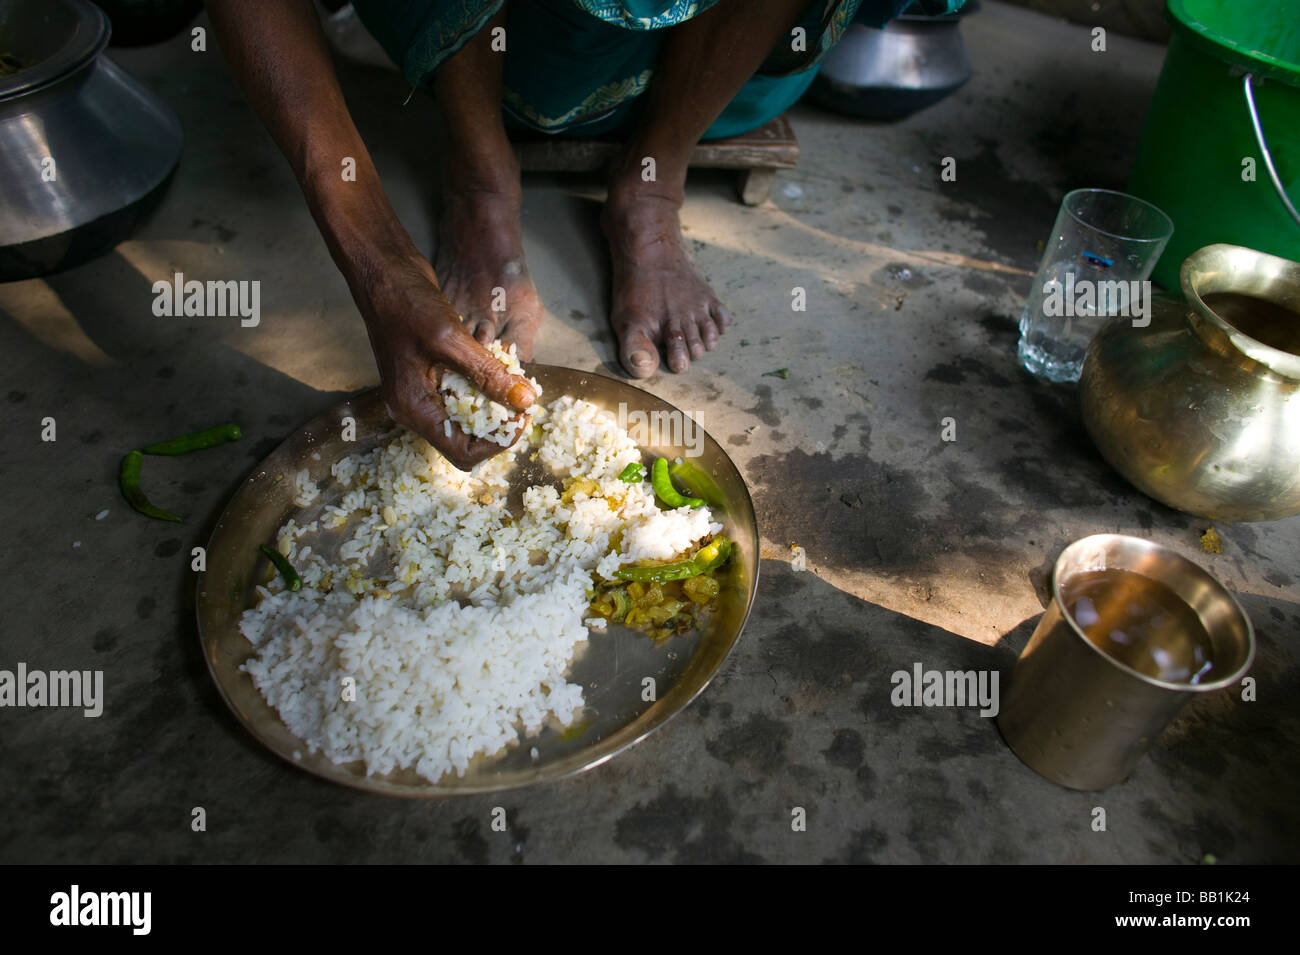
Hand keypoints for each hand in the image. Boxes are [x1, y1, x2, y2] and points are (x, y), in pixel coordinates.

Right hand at [356, 252, 536, 469]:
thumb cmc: (407, 304)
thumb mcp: (450, 339)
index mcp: (413, 409)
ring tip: (514, 383)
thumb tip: (524, 401)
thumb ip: (488, 374)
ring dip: (493, 406)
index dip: (497, 442)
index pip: (463, 453)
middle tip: (522, 399)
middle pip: (465, 441)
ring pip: (465, 419)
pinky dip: (482, 388)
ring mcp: (420, 393)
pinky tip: (497, 368)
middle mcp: (414, 408)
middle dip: (498, 426)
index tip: (521, 416)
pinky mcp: (428, 377)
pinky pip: (461, 397)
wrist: (384, 272)